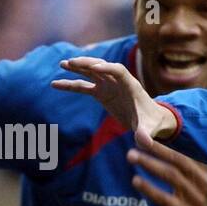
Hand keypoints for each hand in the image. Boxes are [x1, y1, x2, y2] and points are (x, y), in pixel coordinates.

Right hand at [52, 57, 177, 147]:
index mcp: (131, 86)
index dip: (107, 68)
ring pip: (90, 72)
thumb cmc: (152, 123)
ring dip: (77, 67)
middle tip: (71, 62)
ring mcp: (108, 86)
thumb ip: (145, 134)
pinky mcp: (101, 93)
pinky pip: (83, 87)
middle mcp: (118, 82)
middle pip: (102, 66)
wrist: (150, 120)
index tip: (95, 68)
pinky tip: (55, 84)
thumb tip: (144, 143)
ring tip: (62, 64)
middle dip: (87, 63)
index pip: (119, 71)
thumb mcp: (149, 129)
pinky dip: (70, 85)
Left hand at [127, 139, 206, 205]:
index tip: (150, 130)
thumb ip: (185, 160)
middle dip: (158, 149)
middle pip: (180, 160)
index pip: (189, 150)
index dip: (169, 139)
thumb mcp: (196, 177)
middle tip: (138, 139)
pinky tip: (136, 180)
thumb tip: (159, 134)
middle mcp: (206, 182)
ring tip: (131, 156)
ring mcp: (198, 200)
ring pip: (172, 177)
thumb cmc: (195, 196)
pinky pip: (166, 200)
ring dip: (150, 165)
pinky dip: (150, 189)